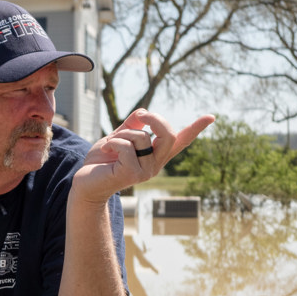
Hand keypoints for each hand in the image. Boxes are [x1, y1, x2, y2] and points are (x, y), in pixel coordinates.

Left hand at [72, 109, 213, 202]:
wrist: (84, 183)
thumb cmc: (101, 161)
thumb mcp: (118, 137)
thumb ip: (131, 125)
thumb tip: (143, 112)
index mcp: (154, 154)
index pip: (180, 141)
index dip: (196, 128)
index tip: (212, 117)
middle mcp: (155, 164)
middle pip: (168, 134)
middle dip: (154, 118)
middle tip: (140, 116)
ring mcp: (146, 171)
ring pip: (141, 137)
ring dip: (121, 134)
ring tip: (110, 145)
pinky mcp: (133, 175)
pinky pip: (126, 146)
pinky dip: (113, 143)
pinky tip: (107, 152)